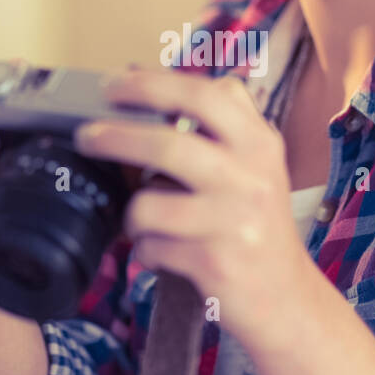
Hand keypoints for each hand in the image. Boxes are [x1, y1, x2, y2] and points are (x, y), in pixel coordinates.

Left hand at [74, 66, 316, 351]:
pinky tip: (160, 252)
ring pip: (149, 205)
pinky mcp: (216, 264)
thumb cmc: (258, 225)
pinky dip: (145, 251)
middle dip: (114, 137)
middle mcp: (251, 178)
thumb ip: (221, 121)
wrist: (287, 298)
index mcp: (259, 144)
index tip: (114, 84)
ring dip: (132, 213)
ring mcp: (234, 223)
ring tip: (138, 219)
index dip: (152, 84)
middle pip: (167, 146)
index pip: (205, 95)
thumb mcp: (257, 164)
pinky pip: (152, 248)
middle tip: (86, 136)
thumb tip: (150, 76)